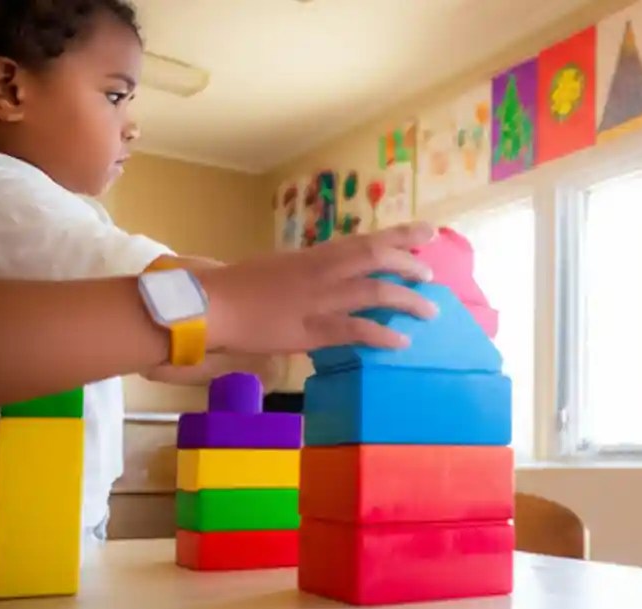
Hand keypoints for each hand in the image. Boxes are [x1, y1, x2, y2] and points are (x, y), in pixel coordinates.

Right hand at [197, 222, 438, 354]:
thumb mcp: (284, 266)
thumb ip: (314, 269)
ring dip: (408, 301)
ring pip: (375, 293)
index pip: (366, 239)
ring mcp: (320, 300)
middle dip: (410, 263)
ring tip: (429, 310)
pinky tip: (402, 343)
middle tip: (431, 274)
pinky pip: (355, 331)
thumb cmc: (241, 285)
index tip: (429, 231)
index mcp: (317, 255)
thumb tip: (338, 273)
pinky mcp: (312, 330)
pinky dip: (382, 336)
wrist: (210, 304)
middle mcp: (324, 271)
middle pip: (377, 258)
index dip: (401, 235)